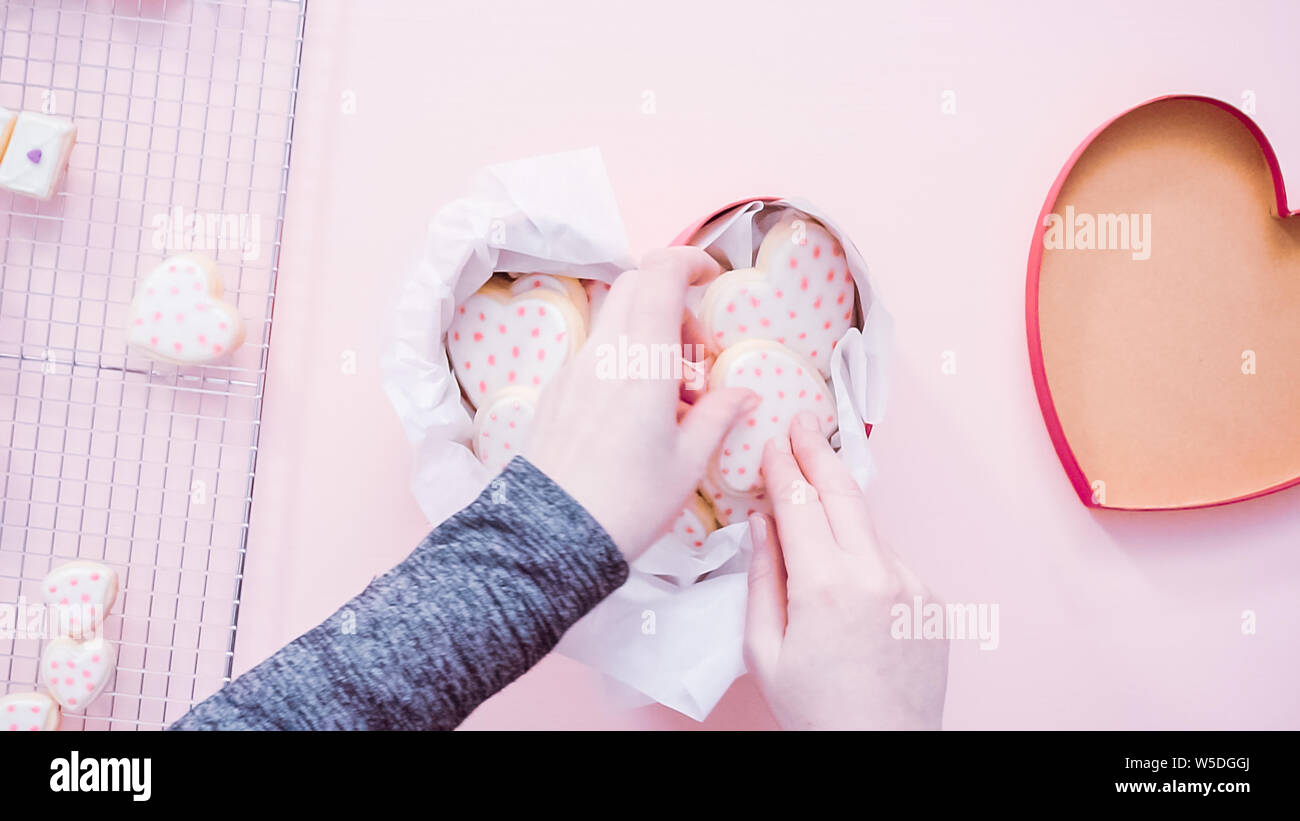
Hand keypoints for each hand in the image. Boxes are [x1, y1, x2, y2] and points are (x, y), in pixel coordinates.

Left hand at [526, 247, 758, 559]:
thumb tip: (743, 394)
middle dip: (674, 300)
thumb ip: (718, 417)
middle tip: (696, 350)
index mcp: (643, 361)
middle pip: (636, 286)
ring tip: (671, 395)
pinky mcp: (556, 391)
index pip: (660, 274)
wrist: (552, 536)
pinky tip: (636, 413)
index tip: (712, 277)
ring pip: (616, 322)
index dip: (690, 261)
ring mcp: (574, 369)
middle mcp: (604, 354)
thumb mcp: (687, 464)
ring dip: (650, 335)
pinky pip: (596, 354)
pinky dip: (624, 361)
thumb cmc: (628, 502)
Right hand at [745, 412, 948, 729]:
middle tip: (803, 422)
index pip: (798, 505)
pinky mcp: (932, 602)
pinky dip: (865, 554)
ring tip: (816, 486)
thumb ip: (763, 578)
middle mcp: (876, 576)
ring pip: (869, 527)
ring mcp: (912, 586)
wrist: (882, 751)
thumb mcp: (765, 651)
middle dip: (818, 453)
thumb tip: (763, 524)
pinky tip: (846, 573)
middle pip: (843, 494)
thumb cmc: (816, 712)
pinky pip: (891, 561)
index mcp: (825, 586)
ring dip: (841, 506)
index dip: (781, 468)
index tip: (770, 441)